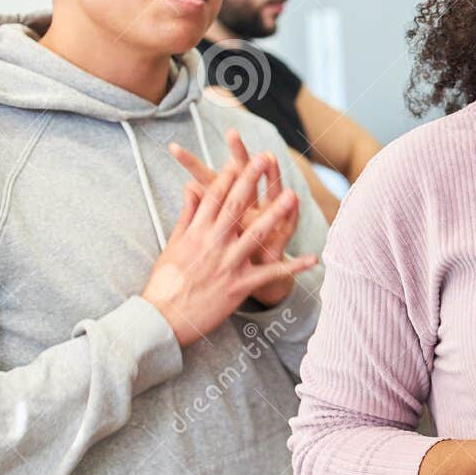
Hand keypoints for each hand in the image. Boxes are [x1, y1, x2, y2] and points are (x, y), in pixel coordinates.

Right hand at [141, 152, 317, 346]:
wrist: (162, 317)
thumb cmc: (166, 281)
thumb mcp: (174, 243)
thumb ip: (187, 214)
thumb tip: (190, 186)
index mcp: (197, 231)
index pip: (214, 197)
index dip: (228, 176)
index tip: (240, 157)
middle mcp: (213, 243)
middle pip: (235, 206)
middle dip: (251, 180)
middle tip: (265, 157)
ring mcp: (228, 263)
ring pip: (256, 234)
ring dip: (276, 214)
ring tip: (293, 195)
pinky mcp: (239, 285)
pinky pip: (271, 274)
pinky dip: (293, 267)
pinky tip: (313, 258)